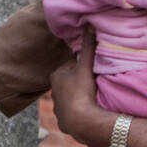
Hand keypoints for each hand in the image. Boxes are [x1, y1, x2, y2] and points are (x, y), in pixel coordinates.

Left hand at [48, 27, 100, 143]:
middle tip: (94, 83)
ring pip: (71, 98)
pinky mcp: (62, 122)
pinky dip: (79, 111)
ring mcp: (57, 108)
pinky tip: (87, 110)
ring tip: (92, 97)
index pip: (71, 66)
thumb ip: (88, 46)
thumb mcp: (86, 66)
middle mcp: (53, 92)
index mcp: (55, 77)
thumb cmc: (81, 91)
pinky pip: (72, 113)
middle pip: (70, 82)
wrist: (82, 121)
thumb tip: (88, 24)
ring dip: (80, 97)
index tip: (92, 70)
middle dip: (80, 82)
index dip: (82, 67)